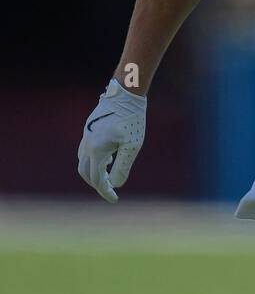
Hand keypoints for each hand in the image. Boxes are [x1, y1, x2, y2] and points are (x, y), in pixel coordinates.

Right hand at [77, 78, 146, 202]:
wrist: (125, 94)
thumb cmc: (132, 120)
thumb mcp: (132, 146)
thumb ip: (123, 167)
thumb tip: (115, 184)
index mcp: (97, 150)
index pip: (97, 179)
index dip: (105, 191)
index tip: (115, 199)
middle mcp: (87, 143)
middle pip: (85, 172)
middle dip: (96, 183)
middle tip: (110, 189)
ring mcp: (86, 135)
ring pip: (83, 160)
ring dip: (94, 171)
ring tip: (109, 173)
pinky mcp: (88, 128)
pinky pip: (85, 149)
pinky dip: (93, 159)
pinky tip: (109, 156)